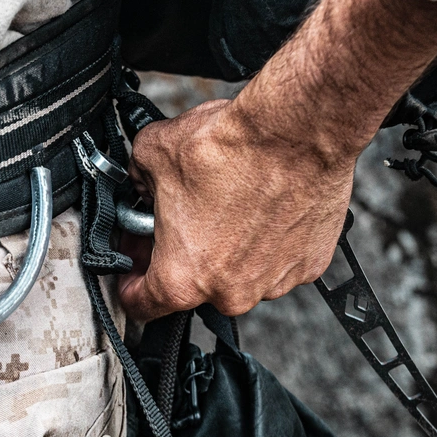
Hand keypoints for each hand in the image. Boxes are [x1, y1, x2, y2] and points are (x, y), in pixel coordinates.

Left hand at [118, 97, 354, 318]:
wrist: (300, 130)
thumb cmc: (233, 147)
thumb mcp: (151, 154)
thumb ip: (137, 180)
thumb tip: (142, 183)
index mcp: (182, 279)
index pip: (141, 305)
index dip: (129, 283)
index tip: (132, 270)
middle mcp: (230, 293)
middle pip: (192, 286)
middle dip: (182, 254)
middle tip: (180, 219)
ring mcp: (273, 282)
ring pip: (237, 274)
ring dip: (227, 248)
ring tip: (226, 205)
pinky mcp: (308, 265)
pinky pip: (276, 260)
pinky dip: (266, 240)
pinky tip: (261, 207)